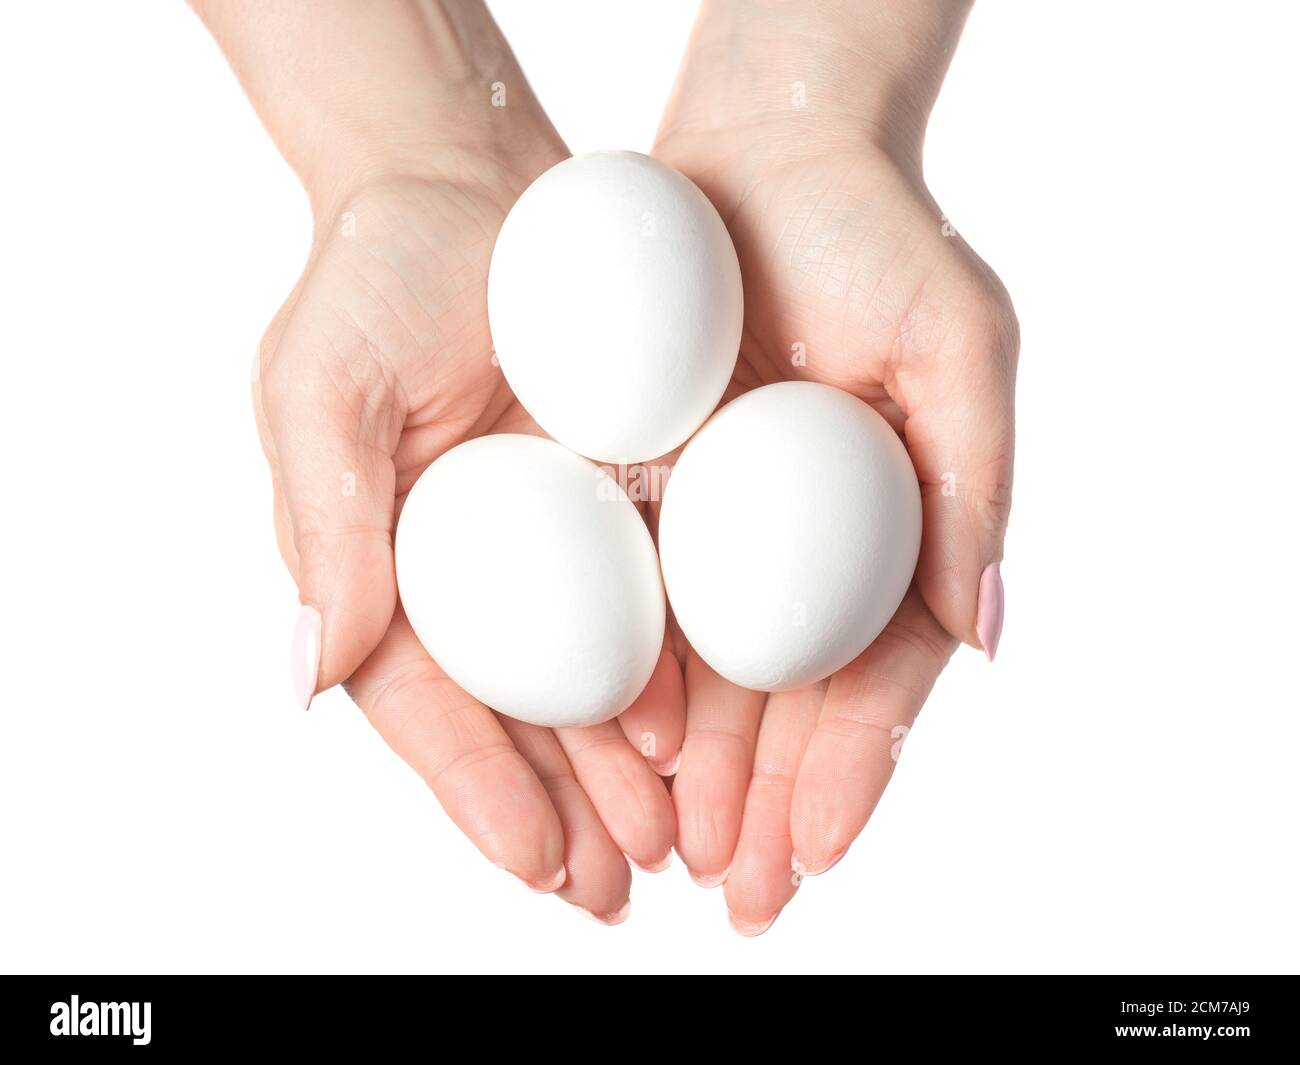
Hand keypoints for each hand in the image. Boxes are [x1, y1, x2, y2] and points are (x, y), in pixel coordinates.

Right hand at [197, 0, 682, 921]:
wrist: (472, 184)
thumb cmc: (376, 278)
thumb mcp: (323, 389)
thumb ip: (327, 528)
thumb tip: (311, 678)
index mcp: (387, 567)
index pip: (428, 703)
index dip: (478, 790)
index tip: (537, 865)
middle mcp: (470, 573)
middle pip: (516, 718)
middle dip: (563, 812)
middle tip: (616, 892)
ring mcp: (549, 543)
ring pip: (587, 682)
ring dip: (622, 773)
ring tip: (668, 847)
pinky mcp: (616, 501)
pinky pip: (648, 603)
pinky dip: (671, 676)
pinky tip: (703, 738)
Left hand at [650, 0, 1017, 932]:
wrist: (761, 154)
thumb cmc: (872, 235)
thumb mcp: (956, 342)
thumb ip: (976, 482)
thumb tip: (989, 633)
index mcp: (889, 534)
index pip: (874, 676)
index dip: (852, 767)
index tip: (817, 847)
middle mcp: (802, 550)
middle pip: (787, 704)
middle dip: (766, 805)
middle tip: (739, 896)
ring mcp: (722, 531)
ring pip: (709, 679)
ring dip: (699, 777)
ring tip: (673, 862)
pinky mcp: (646, 497)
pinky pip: (632, 603)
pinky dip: (629, 685)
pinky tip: (620, 758)